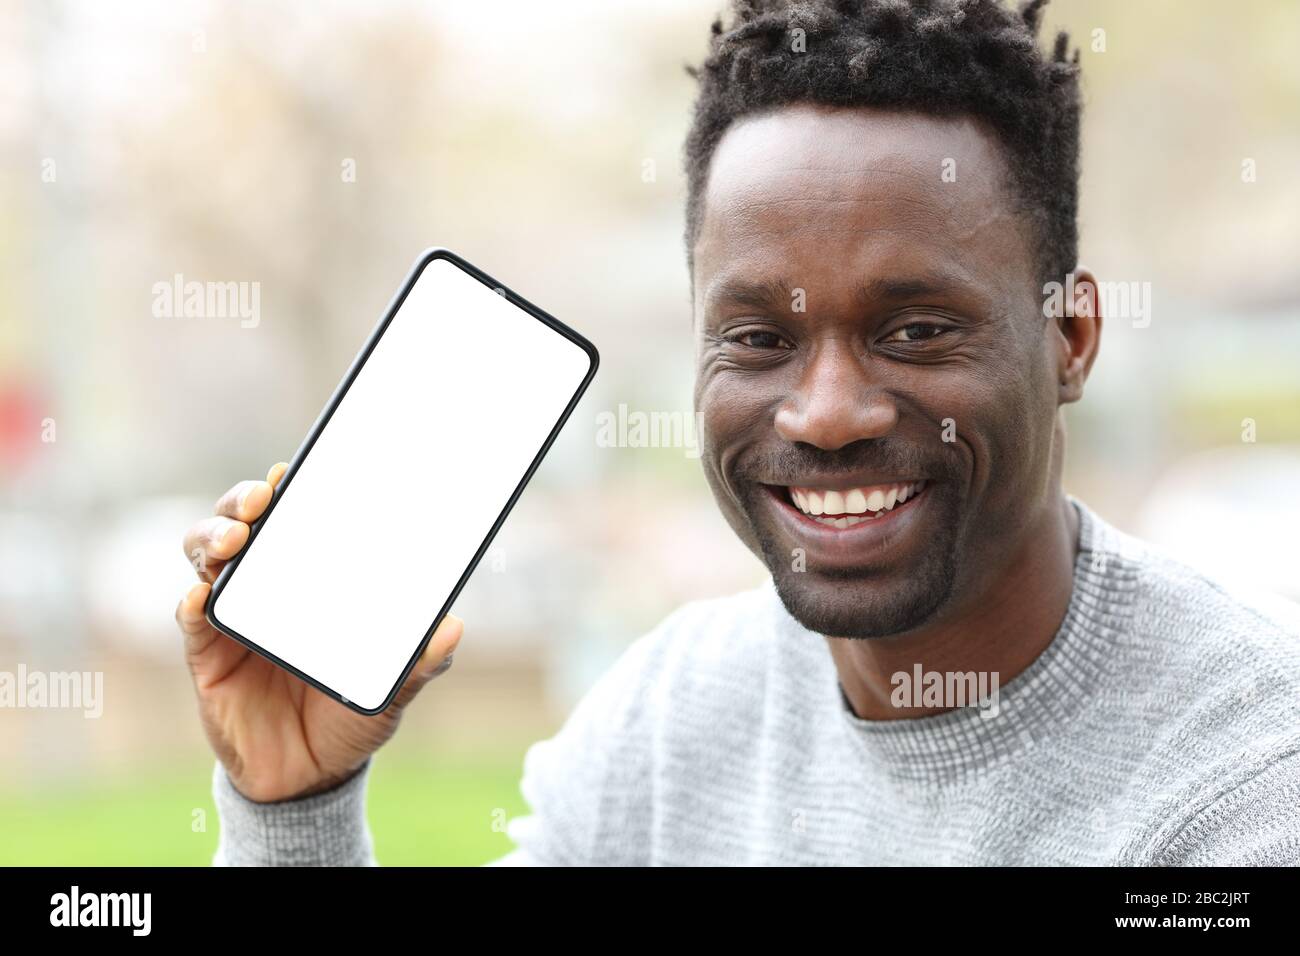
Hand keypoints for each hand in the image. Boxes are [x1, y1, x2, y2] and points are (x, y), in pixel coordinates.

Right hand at [175, 462, 461, 801]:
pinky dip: (195, 602)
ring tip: (235, 540)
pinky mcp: (207, 656)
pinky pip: (193, 621)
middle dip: (242, 502)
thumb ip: (419, 661)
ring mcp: (233, 619)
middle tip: (262, 499)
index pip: (292, 521)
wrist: (311, 776)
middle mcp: (266, 587)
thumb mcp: (391, 687)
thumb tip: (451, 628)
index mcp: (309, 580)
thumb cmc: (350, 715)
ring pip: (205, 559)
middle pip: (239, 524)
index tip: (290, 471)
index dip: (286, 491)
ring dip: (213, 538)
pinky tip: (205, 594)